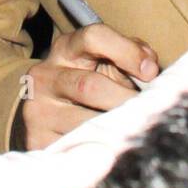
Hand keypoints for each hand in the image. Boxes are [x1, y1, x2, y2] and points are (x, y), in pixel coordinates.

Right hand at [16, 23, 159, 150]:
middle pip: (90, 86)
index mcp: (65, 49)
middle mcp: (45, 76)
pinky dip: (101, 150)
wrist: (43, 114)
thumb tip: (149, 68)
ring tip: (135, 131)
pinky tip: (114, 149)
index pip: (93, 37)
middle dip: (125, 100)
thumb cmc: (86, 83)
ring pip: (84, 122)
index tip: (150, 72)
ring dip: (115, 128)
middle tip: (148, 111)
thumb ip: (132, 54)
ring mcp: (37, 110)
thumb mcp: (105, 61)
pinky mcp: (37, 141)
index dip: (127, 52)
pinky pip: (76, 147)